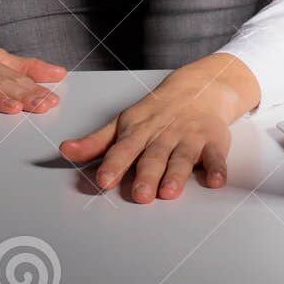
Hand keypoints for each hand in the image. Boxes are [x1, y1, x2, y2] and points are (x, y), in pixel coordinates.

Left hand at [58, 53, 256, 202]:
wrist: (200, 88)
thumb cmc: (157, 113)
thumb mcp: (124, 123)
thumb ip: (97, 142)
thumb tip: (66, 151)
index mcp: (139, 131)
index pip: (123, 148)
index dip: (113, 164)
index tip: (103, 180)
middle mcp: (164, 135)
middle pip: (154, 156)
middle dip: (146, 175)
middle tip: (140, 194)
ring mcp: (189, 137)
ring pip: (183, 157)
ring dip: (177, 174)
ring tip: (170, 191)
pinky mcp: (213, 141)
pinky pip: (216, 156)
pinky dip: (218, 168)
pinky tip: (216, 181)